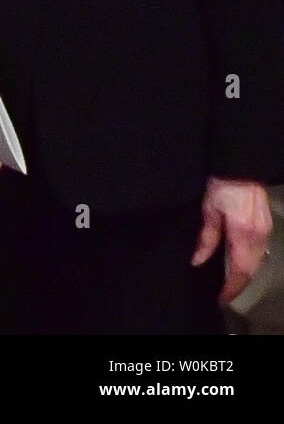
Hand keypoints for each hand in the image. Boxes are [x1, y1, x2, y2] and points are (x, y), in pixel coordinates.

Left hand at [192, 176, 273, 304]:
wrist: (241, 166)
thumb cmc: (221, 186)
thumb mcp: (209, 211)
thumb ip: (206, 238)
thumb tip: (197, 261)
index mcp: (243, 235)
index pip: (240, 271)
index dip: (231, 287)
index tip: (220, 298)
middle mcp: (259, 237)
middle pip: (251, 270)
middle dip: (238, 285)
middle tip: (223, 294)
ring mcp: (266, 232)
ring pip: (258, 263)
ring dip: (245, 275)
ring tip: (228, 282)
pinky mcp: (267, 226)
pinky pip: (261, 252)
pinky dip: (250, 263)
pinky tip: (238, 263)